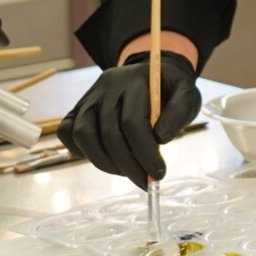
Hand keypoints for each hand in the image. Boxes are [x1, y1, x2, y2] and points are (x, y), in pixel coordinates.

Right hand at [55, 51, 200, 187]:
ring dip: (104, 162)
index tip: (158, 174)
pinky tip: (104, 159)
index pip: (133, 122)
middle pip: (109, 133)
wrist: (151, 73)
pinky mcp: (78, 108)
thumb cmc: (169, 90)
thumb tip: (160, 138)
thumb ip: (179, 112)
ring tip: (126, 173)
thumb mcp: (187, 95)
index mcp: (135, 82)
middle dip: (128, 165)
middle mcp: (107, 87)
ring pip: (83, 133)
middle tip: (145, 182)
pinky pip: (67, 132)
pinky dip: (80, 151)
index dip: (145, 152)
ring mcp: (90, 97)